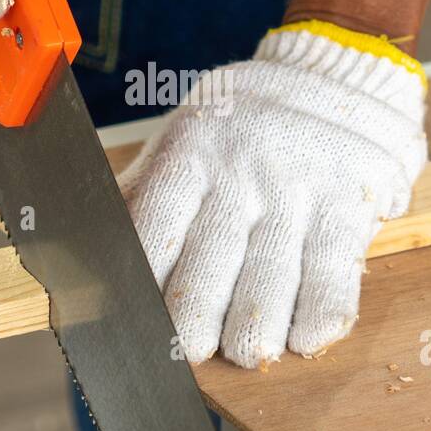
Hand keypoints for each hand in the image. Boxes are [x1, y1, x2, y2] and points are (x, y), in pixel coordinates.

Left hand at [120, 22, 427, 368]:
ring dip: (257, 329)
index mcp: (191, 151)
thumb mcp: (186, 136)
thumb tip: (83, 253)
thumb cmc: (241, 124)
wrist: (334, 76)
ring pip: (272, 276)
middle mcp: (242, 171)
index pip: (157, 223)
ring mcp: (298, 192)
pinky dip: (319, 316)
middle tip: (189, 351)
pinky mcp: (347, 209)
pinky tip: (305, 340)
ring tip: (248, 354)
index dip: (143, 278)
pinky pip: (333, 275)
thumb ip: (145, 192)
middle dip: (196, 317)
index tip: (132, 321)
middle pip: (212, 260)